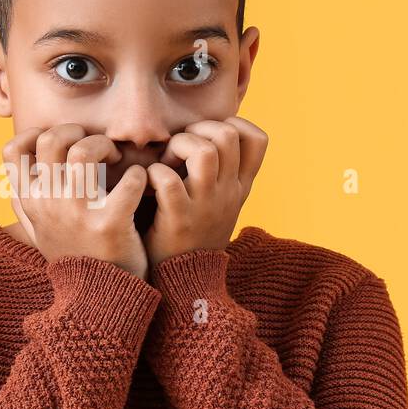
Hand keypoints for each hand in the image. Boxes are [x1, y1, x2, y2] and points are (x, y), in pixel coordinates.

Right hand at [3, 123, 149, 278]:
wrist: (99, 299)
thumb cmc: (74, 258)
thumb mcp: (40, 233)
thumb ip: (25, 205)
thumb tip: (12, 175)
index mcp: (31, 202)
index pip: (12, 151)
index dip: (35, 134)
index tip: (60, 140)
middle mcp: (48, 204)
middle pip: (51, 140)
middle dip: (77, 132)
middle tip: (96, 146)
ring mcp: (76, 213)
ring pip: (84, 152)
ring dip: (105, 146)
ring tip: (117, 159)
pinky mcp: (110, 223)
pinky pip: (129, 181)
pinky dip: (140, 176)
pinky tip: (140, 183)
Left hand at [143, 116, 268, 266]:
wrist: (186, 285)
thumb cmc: (194, 237)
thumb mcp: (221, 207)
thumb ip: (221, 176)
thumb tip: (205, 138)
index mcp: (240, 187)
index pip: (258, 139)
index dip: (234, 124)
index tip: (210, 136)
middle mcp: (228, 193)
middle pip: (227, 135)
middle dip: (198, 128)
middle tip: (181, 148)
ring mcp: (206, 206)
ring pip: (203, 150)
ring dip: (178, 145)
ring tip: (166, 161)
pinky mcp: (179, 220)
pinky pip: (168, 180)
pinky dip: (153, 174)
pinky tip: (149, 184)